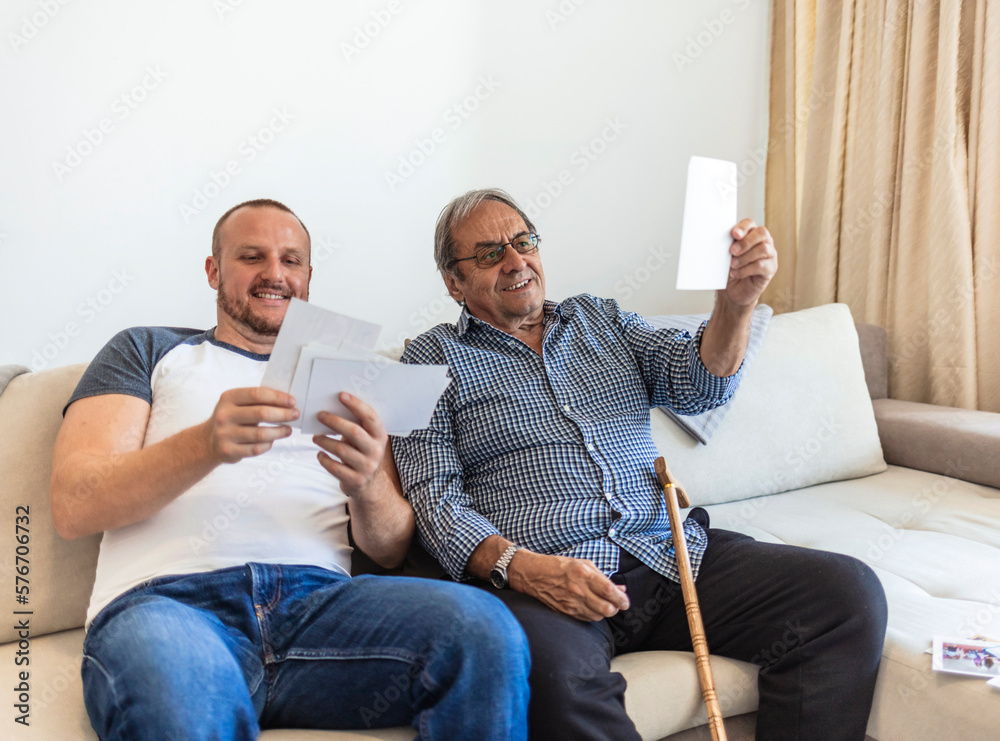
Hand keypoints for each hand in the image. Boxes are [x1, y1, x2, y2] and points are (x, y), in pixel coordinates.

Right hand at [204, 387, 297, 463]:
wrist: (208, 441)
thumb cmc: (232, 418)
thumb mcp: (238, 404)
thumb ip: (258, 401)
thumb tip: (288, 402)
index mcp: (228, 398)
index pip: (257, 394)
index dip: (278, 397)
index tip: (292, 402)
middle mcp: (224, 415)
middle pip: (261, 413)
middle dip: (283, 414)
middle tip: (295, 415)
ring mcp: (224, 434)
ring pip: (261, 434)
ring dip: (279, 431)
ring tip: (288, 429)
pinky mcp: (228, 451)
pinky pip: (256, 449)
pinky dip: (268, 444)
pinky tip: (273, 440)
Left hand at [312, 392, 388, 499]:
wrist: (370, 484)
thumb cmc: (362, 453)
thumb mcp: (366, 440)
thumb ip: (356, 426)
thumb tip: (332, 407)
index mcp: (380, 436)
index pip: (370, 417)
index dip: (356, 405)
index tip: (341, 395)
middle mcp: (376, 451)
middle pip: (354, 432)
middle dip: (335, 421)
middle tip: (320, 415)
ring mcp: (367, 467)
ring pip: (341, 450)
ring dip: (325, 441)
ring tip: (315, 437)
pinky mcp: (356, 480)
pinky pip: (335, 467)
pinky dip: (324, 459)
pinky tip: (320, 454)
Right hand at [509, 551, 629, 621]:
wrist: (532, 574)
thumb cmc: (559, 566)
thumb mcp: (583, 564)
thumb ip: (603, 577)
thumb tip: (621, 588)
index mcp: (583, 574)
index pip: (609, 591)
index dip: (622, 598)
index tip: (625, 601)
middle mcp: (578, 590)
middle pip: (607, 609)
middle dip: (616, 608)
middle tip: (617, 604)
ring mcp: (571, 603)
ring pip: (598, 616)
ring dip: (604, 612)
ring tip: (603, 604)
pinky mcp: (565, 612)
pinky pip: (586, 619)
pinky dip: (593, 614)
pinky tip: (591, 607)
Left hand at [724, 219, 777, 306]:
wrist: (733, 290)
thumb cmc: (730, 269)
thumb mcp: (725, 255)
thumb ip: (727, 245)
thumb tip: (719, 240)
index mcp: (751, 234)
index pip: (750, 223)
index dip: (743, 227)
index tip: (734, 234)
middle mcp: (764, 241)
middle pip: (762, 233)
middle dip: (745, 242)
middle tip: (732, 251)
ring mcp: (770, 255)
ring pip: (763, 249)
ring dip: (745, 257)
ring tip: (733, 265)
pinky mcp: (771, 268)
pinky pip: (762, 265)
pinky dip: (746, 269)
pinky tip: (737, 273)